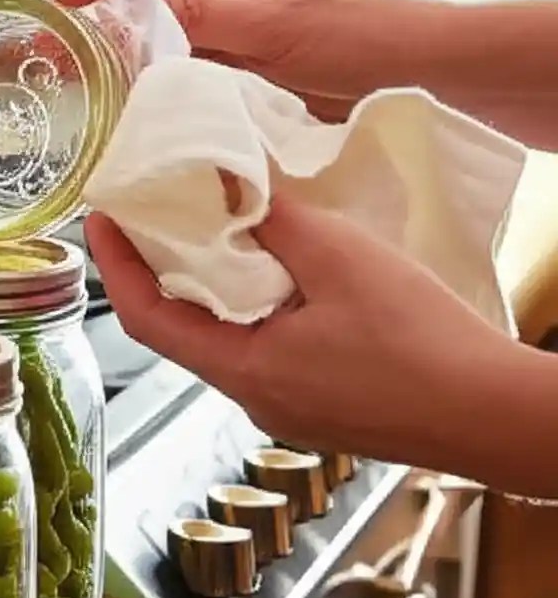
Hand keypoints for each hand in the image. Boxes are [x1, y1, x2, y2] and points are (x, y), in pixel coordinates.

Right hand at [44, 0, 448, 120]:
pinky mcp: (227, 36)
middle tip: (43, 7)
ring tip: (61, 31)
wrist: (416, 67)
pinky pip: (167, 30)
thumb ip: (206, 18)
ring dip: (101, 5)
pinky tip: (109, 62)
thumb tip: (134, 14)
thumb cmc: (362, 37)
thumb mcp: (279, 29)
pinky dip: (131, 41)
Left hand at [83, 198, 522, 470]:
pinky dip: (253, 308)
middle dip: (162, 269)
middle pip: (182, 328)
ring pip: (226, 339)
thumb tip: (232, 181)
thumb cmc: (422, 345)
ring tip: (213, 229)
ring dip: (213, 287)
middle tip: (156, 212)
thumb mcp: (342, 263)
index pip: (145, 317)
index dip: (115, 265)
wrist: (494, 416)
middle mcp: (251, 398)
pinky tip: (277, 274)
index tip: (101, 216)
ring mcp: (285, 409)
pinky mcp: (317, 408)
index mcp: (241, 371)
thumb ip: (279, 221)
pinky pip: (264, 351)